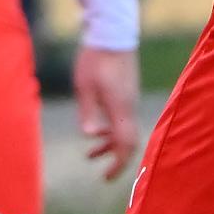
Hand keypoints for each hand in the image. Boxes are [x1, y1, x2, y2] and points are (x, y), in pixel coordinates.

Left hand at [72, 45, 142, 181]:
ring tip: (90, 155)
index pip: (125, 143)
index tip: (107, 177)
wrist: (112, 36)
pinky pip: (123, 120)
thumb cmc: (94, 60)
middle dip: (117, 160)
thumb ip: (88, 112)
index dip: (118, 163)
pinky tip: (96, 132)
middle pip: (129, 142)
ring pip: (125, 131)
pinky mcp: (126, 94)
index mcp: (119, 108)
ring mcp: (129, 100)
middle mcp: (128, 107)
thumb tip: (89, 136)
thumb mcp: (84, 87)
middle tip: (105, 176)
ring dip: (110, 146)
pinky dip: (112, 132)